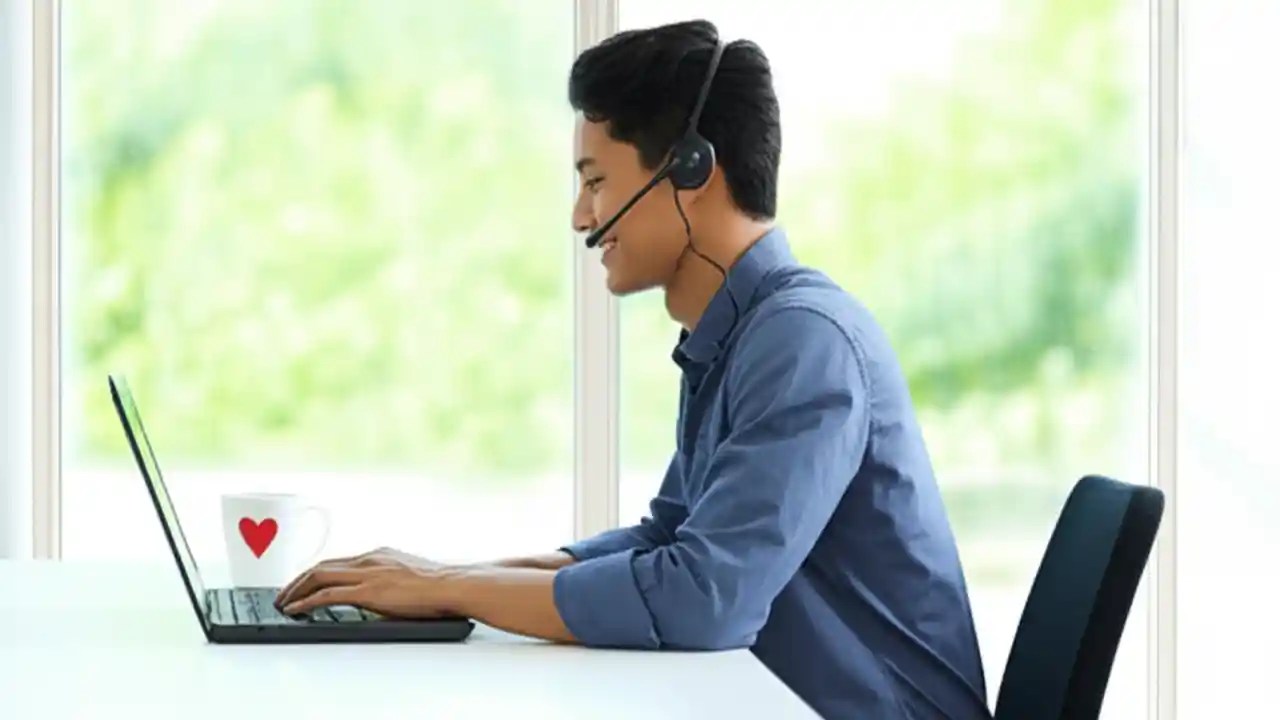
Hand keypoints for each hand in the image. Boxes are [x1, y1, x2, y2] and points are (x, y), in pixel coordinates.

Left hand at [275, 560, 461, 618]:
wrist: (452, 585)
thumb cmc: (439, 587)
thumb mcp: (409, 576)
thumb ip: (390, 581)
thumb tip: (384, 595)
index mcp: (379, 555)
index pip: (338, 562)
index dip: (315, 573)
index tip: (304, 582)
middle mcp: (369, 559)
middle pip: (322, 565)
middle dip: (298, 580)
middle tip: (284, 593)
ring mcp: (367, 573)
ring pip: (319, 576)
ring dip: (296, 589)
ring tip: (283, 602)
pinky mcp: (367, 590)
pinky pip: (327, 595)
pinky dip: (306, 601)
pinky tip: (295, 610)